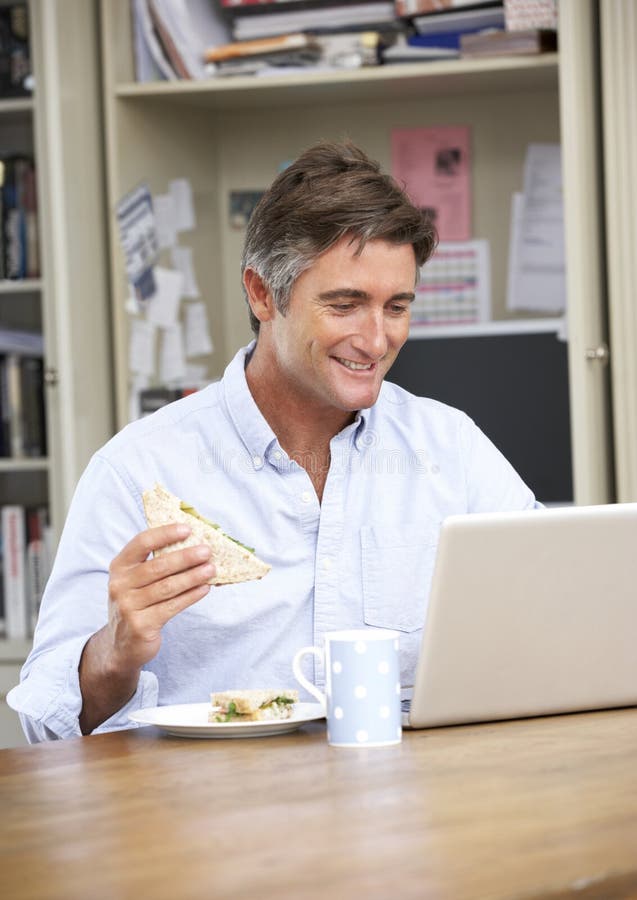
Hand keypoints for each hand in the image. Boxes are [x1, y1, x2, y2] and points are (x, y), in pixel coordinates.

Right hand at [106, 523, 214, 672]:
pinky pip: (172, 606)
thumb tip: (193, 544)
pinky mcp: (141, 625)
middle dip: (186, 557)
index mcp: (119, 566)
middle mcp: (120, 585)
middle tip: (207, 551)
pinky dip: (191, 596)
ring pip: (167, 587)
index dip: (165, 534)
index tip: (187, 529)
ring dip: (193, 576)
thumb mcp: (136, 580)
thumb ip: (156, 562)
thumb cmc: (137, 603)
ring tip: (211, 569)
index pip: (142, 543)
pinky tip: (205, 588)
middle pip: (158, 566)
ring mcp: (128, 606)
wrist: (122, 644)